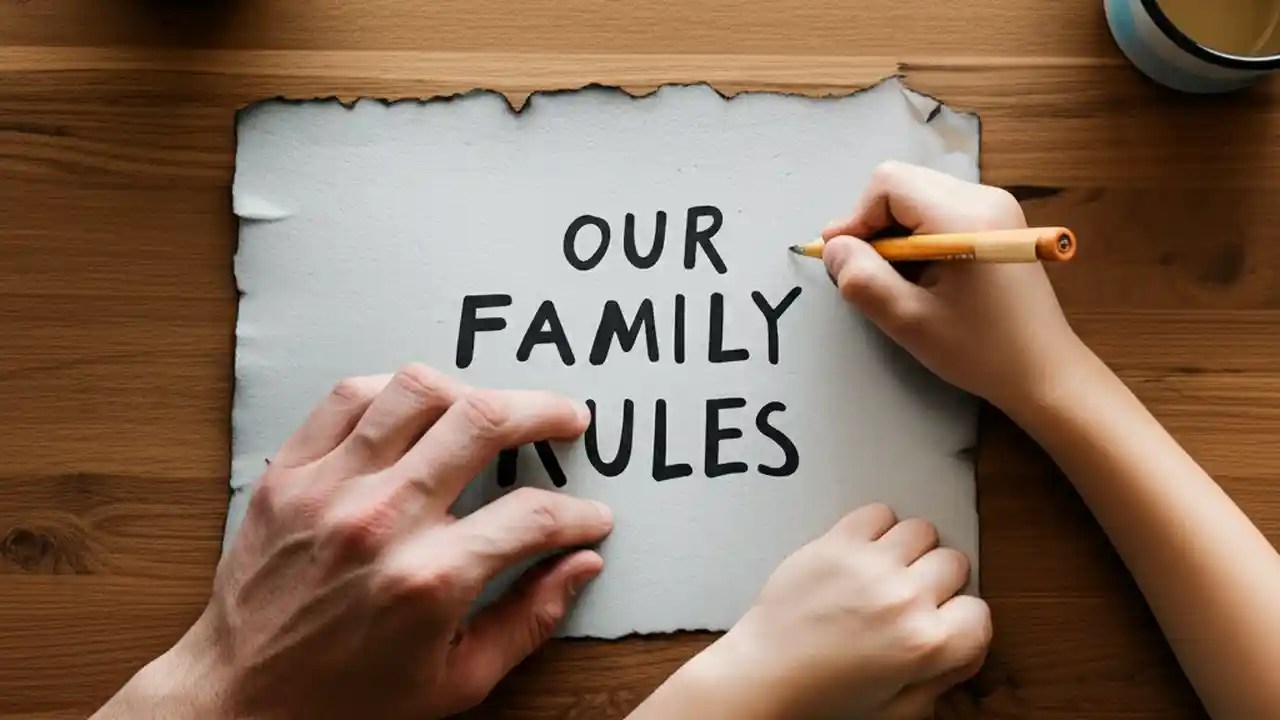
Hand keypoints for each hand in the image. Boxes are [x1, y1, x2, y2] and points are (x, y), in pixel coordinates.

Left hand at [94, 364, 611, 719]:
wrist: (240, 698)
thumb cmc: (349, 699)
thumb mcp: (458, 681)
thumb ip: (530, 620)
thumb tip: (582, 564)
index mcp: (429, 580)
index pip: (532, 516)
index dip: (577, 514)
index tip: (589, 517)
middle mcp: (381, 521)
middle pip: (483, 423)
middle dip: (545, 412)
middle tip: (567, 418)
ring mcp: (330, 488)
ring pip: (417, 391)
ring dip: (472, 390)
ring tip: (492, 409)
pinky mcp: (289, 474)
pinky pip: (349, 397)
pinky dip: (394, 390)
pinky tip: (420, 407)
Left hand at [634, 504, 989, 719]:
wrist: (767, 673)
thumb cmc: (826, 696)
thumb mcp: (899, 709)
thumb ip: (943, 678)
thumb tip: (967, 648)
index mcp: (925, 644)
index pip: (980, 612)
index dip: (962, 621)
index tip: (943, 624)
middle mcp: (903, 598)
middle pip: (954, 563)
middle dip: (938, 583)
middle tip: (911, 599)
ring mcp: (869, 565)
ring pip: (923, 531)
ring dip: (911, 551)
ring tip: (889, 571)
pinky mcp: (837, 542)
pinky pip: (880, 512)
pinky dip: (878, 528)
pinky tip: (865, 552)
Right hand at [821, 161, 1087, 415]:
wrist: (1044, 370)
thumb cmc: (979, 350)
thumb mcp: (908, 321)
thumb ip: (862, 279)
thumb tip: (833, 247)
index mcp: (963, 217)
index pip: (888, 183)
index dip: (856, 218)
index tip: (846, 261)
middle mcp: (983, 197)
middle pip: (902, 184)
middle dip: (874, 224)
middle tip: (869, 272)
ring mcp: (996, 206)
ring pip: (918, 195)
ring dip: (895, 231)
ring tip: (899, 278)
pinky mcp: (999, 221)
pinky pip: (940, 209)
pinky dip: (918, 235)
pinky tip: (925, 274)